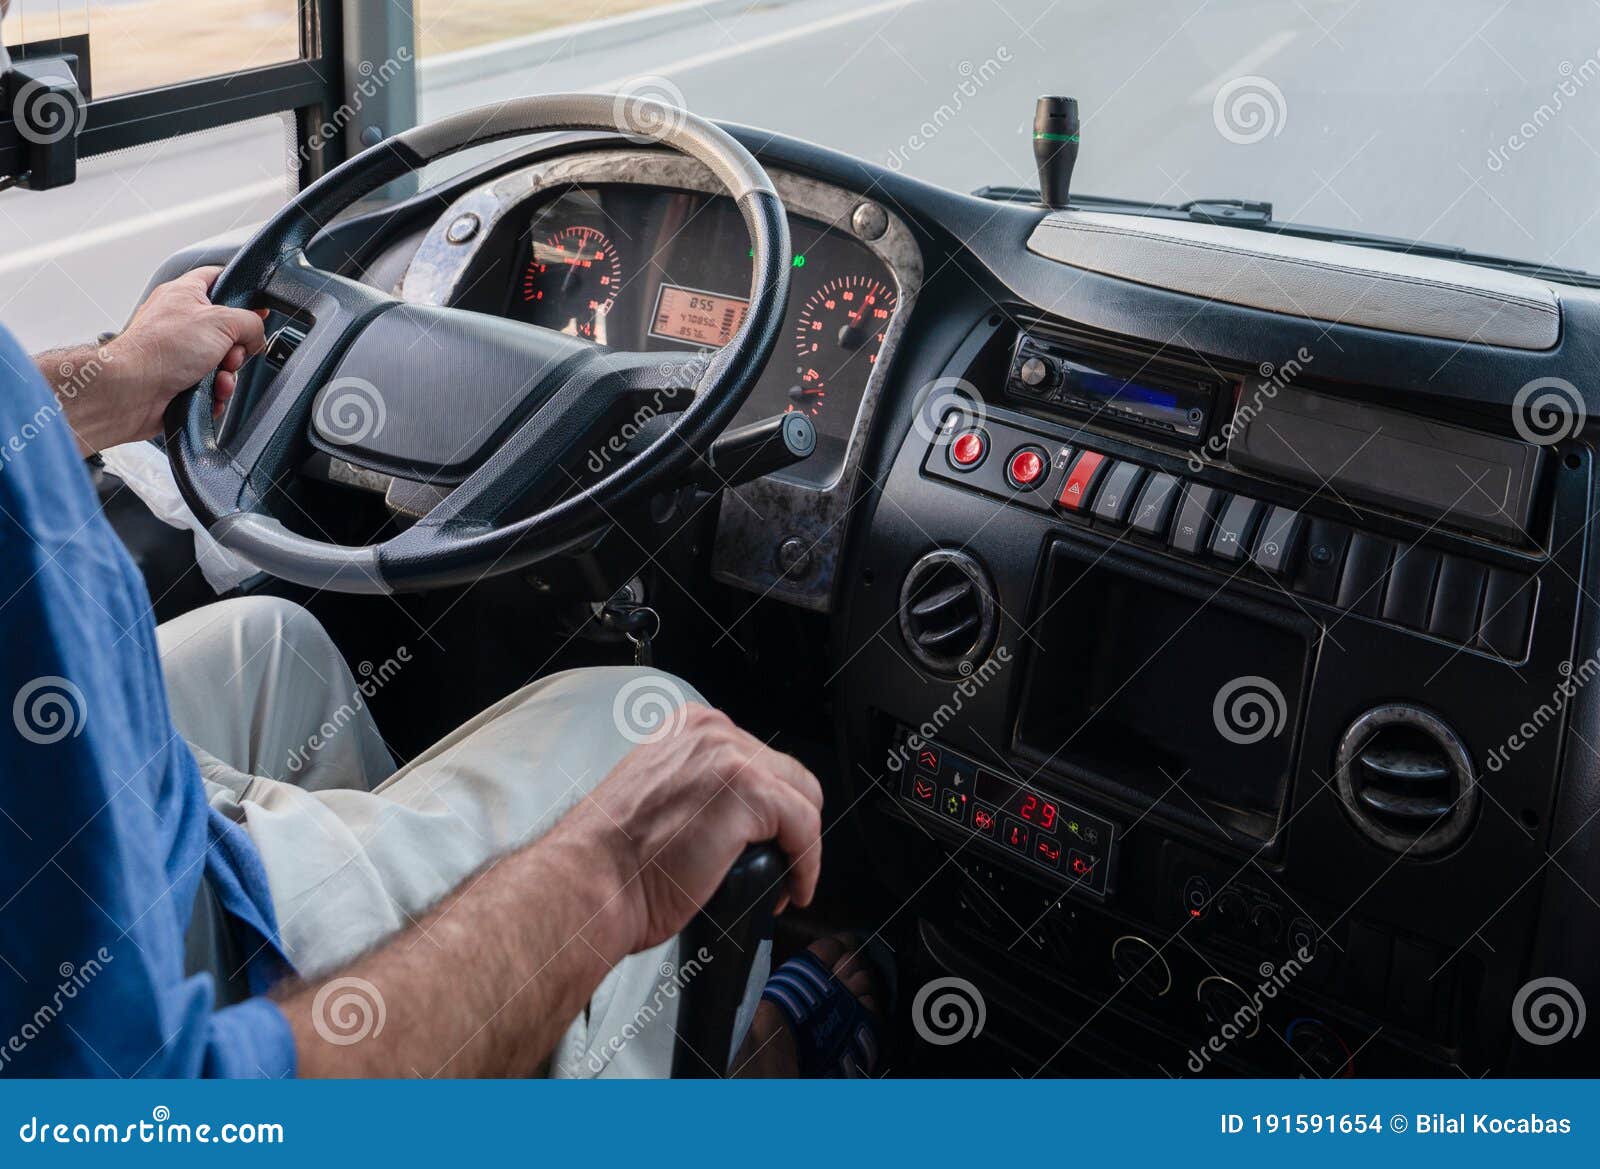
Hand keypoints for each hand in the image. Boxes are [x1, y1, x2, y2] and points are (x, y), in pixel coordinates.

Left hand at [46, 267, 266, 453]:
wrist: (130, 390)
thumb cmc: (159, 349)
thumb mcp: (221, 321)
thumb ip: (250, 323)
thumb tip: (256, 338)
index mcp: (184, 294)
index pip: (217, 277)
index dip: (240, 290)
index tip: (257, 306)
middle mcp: (179, 321)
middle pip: (227, 329)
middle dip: (237, 348)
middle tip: (230, 354)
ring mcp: (176, 352)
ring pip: (221, 362)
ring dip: (228, 375)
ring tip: (218, 379)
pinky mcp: (176, 379)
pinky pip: (210, 385)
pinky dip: (216, 393)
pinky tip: (211, 394)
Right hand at [554, 704, 823, 956]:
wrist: (588, 883)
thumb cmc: (610, 860)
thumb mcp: (658, 796)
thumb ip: (696, 787)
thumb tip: (734, 815)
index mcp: (689, 727)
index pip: (758, 759)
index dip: (769, 808)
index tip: (765, 841)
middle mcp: (711, 732)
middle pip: (787, 775)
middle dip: (787, 825)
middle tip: (775, 866)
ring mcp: (730, 757)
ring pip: (803, 799)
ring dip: (799, 846)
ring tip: (782, 882)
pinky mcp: (747, 792)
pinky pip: (805, 827)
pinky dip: (807, 865)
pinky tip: (792, 889)